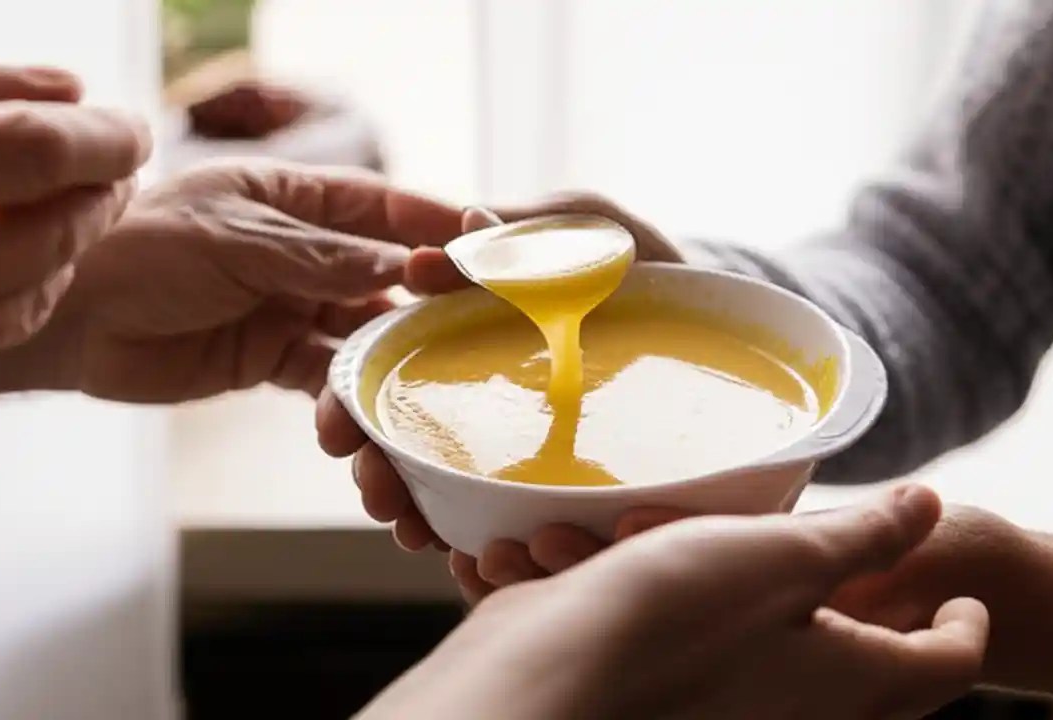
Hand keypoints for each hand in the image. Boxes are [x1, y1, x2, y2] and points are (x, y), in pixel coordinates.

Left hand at [0, 159, 463, 402]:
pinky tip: (353, 424)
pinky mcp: (269, 357)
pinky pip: (325, 378)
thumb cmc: (141, 249)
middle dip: (427, 303)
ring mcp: (289, 305)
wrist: (68, 319)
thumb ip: (320, 258)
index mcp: (294, 196)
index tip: (486, 247)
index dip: (437, 224)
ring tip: (412, 392)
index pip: (384, 205)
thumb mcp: (237, 241)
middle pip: (386, 274)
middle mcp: (302, 250)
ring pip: (363, 334)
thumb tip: (405, 265)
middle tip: (472, 334)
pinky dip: (344, 401)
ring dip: (389, 363)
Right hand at [313, 193, 685, 578]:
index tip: (336, 432)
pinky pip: (514, 533)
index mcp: (465, 341)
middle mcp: (478, 405)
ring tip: (417, 532)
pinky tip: (479, 558)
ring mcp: (517, 454)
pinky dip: (486, 550)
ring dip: (419, 518)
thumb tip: (453, 235)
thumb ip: (525, 233)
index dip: (348, 407)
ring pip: (446, 499)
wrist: (716, 323)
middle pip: (401, 449)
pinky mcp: (564, 493)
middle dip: (374, 475)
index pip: (383, 378)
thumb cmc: (642, 268)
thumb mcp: (587, 232)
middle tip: (377, 492)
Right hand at [361, 485, 987, 719]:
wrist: (550, 684)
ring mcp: (725, 708)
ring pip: (739, 642)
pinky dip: (621, 603)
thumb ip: (860, 535)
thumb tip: (926, 508)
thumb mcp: (781, 557)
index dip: (956, 619)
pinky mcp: (657, 699)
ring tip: (641, 538)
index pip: (943, 662)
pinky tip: (579, 568)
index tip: (952, 590)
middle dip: (814, 588)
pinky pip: (660, 651)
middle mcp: (793, 709)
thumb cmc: (671, 621)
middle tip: (800, 542)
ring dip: (690, 582)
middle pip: (846, 657)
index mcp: (847, 683)